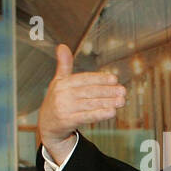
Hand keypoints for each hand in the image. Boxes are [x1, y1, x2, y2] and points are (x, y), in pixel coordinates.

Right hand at [37, 45, 126, 162]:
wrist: (47, 124)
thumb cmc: (57, 100)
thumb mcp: (58, 82)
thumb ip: (64, 66)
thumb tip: (62, 46)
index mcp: (62, 83)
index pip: (83, 79)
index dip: (99, 79)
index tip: (114, 79)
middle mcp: (62, 95)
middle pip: (89, 92)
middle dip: (107, 91)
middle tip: (123, 90)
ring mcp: (64, 108)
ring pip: (90, 104)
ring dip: (108, 102)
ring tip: (122, 101)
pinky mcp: (67, 121)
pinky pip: (86, 117)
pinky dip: (100, 114)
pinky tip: (112, 112)